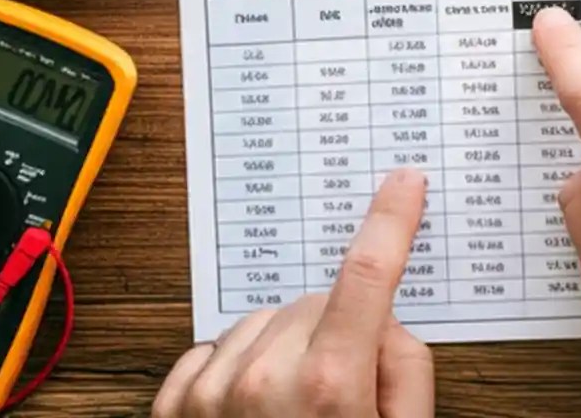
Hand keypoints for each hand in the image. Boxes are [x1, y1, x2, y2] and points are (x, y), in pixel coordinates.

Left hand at [152, 170, 433, 417]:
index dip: (393, 220)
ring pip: (269, 319)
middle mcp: (262, 380)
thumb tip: (382, 327)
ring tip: (300, 411)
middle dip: (345, 329)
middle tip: (355, 391)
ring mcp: (211, 393)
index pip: (369, 275)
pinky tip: (257, 405)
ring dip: (291, 346)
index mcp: (329, 387)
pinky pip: (215, 346)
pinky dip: (241, 363)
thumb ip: (404, 372)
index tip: (404, 185)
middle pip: (322, 300)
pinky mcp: (175, 409)